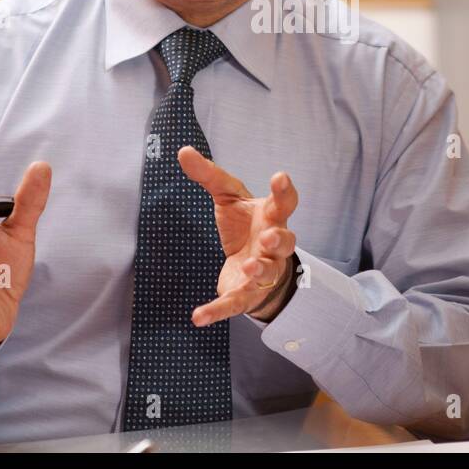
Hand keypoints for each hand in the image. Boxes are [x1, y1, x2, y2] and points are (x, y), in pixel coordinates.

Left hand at [176, 146, 298, 326]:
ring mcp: (263, 272)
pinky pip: (234, 305)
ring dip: (260, 271)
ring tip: (248, 268)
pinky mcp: (245, 295)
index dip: (284, 191)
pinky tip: (198, 317)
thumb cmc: (245, 225)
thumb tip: (183, 151)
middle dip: (279, 240)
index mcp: (271, 217)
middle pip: (286, 242)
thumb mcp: (228, 197)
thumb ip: (209, 176)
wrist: (250, 265)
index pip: (284, 203)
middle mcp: (273, 245)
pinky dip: (217, 311)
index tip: (280, 177)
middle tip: (268, 236)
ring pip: (268, 273)